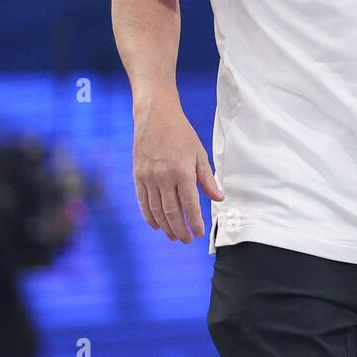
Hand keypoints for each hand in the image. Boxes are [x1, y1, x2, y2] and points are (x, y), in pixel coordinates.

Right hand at [132, 99, 224, 242]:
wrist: (155, 116)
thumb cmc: (181, 134)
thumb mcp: (199, 154)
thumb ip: (207, 179)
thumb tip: (219, 199)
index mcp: (182, 172)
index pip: (189, 205)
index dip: (194, 222)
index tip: (198, 234)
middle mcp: (163, 177)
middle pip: (171, 212)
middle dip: (180, 229)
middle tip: (187, 240)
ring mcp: (148, 177)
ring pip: (156, 210)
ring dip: (165, 227)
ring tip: (174, 237)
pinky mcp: (137, 176)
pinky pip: (142, 201)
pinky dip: (149, 216)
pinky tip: (157, 226)